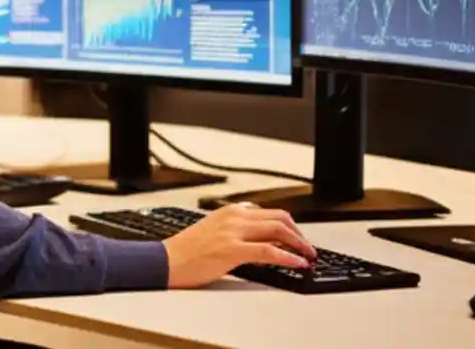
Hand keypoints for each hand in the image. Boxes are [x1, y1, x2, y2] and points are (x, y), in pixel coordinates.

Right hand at [162, 203, 316, 288]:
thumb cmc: (185, 251)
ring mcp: (234, 232)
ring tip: (308, 255)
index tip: (298, 237)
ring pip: (278, 231)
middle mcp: (234, 217)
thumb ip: (236, 231)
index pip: (269, 213)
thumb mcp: (213, 232)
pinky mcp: (232, 250)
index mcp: (230, 212)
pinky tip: (297, 263)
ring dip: (299, 243)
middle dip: (299, 233)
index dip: (289, 225)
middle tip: (308, 247)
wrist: (166, 261)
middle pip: (279, 218)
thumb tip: (259, 241)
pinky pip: (268, 251)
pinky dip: (288, 256)